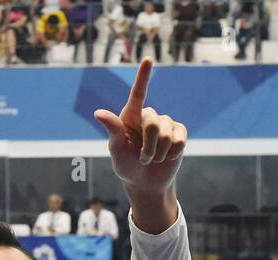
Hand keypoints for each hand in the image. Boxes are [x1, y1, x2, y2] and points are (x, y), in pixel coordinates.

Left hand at [92, 57, 186, 201]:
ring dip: (158, 153)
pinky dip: (172, 154)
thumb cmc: (127, 165)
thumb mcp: (117, 150)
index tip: (148, 59)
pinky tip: (167, 157)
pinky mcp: (179, 133)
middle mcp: (149, 116)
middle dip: (148, 146)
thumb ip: (112, 130)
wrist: (146, 182)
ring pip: (166, 134)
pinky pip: (179, 140)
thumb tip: (98, 112)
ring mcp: (166, 123)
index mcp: (131, 116)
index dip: (143, 76)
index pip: (138, 93)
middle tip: (143, 158)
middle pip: (153, 123)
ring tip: (153, 159)